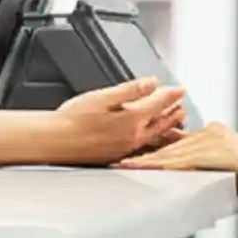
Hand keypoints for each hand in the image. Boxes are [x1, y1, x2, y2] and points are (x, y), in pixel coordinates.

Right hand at [46, 77, 187, 163]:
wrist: (55, 141)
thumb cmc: (73, 119)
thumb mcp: (102, 97)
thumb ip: (130, 90)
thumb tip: (152, 83)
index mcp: (131, 119)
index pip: (158, 103)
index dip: (171, 94)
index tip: (181, 89)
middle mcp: (132, 136)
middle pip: (160, 123)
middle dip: (172, 113)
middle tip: (181, 107)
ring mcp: (125, 147)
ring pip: (153, 136)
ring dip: (165, 128)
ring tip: (173, 124)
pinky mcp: (117, 154)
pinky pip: (143, 146)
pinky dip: (152, 139)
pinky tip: (148, 138)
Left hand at [114, 122, 237, 173]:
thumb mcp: (228, 162)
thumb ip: (207, 161)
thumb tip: (192, 168)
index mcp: (213, 133)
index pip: (179, 140)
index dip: (158, 145)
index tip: (139, 150)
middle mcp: (208, 134)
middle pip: (170, 145)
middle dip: (145, 151)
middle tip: (123, 156)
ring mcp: (205, 143)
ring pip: (168, 153)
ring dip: (144, 160)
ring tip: (123, 164)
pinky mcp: (203, 155)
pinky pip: (173, 161)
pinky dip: (155, 165)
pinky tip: (139, 167)